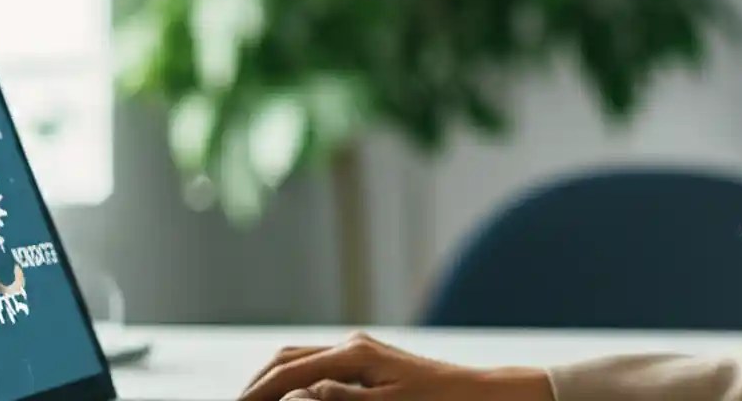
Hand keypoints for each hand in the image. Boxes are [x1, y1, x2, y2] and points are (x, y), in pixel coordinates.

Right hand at [239, 331, 553, 400]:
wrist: (483, 396)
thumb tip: (295, 396)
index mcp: (354, 355)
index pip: (289, 372)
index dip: (257, 393)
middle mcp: (353, 346)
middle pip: (287, 357)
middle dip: (258, 383)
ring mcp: (361, 351)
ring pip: (301, 359)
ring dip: (275, 380)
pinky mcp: (369, 362)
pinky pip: (320, 367)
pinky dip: (296, 381)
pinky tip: (292, 398)